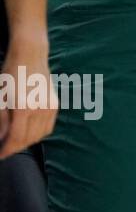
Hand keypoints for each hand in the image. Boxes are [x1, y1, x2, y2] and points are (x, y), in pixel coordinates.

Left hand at [0, 33, 58, 159]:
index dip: (7, 150)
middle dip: (15, 148)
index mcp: (24, 108)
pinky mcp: (55, 104)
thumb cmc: (10, 74)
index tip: (0, 155)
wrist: (30, 56)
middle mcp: (40, 109)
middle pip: (29, 139)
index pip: (16, 138)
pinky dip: (38, 134)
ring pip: (40, 135)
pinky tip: (28, 133)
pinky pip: (48, 127)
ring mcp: (50, 106)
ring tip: (15, 142)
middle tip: (4, 150)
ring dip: (27, 142)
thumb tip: (1, 138)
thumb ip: (0, 121)